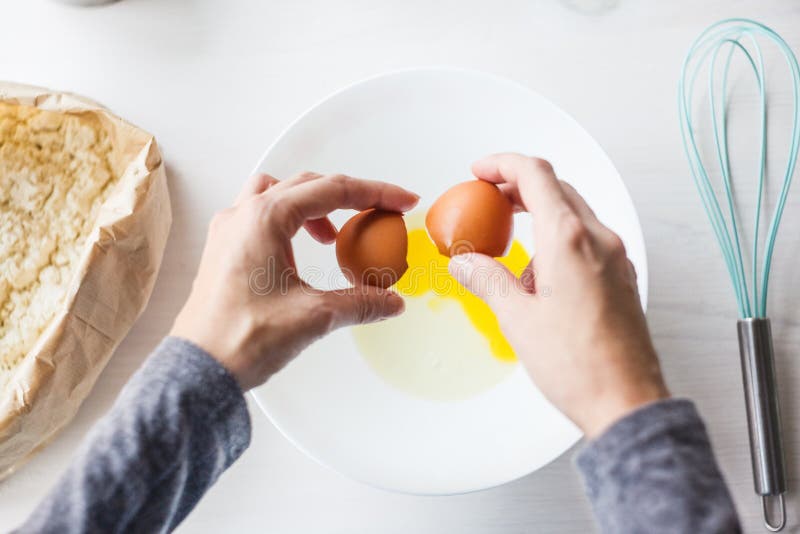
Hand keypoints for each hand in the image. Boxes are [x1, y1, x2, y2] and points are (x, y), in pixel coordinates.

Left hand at [171, 172, 418, 390]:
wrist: (199, 369)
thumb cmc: (245, 336)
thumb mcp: (314, 316)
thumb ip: (360, 302)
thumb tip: (393, 301)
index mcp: (265, 218)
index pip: (333, 190)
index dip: (375, 194)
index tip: (403, 202)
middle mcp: (242, 214)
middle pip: (307, 185)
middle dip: (347, 196)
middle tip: (379, 214)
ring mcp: (228, 230)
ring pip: (277, 193)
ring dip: (312, 206)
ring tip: (332, 237)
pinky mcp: (222, 249)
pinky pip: (259, 215)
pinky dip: (288, 221)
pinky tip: (299, 252)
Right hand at [449, 154, 667, 437]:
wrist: (626, 402)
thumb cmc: (578, 364)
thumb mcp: (517, 318)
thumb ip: (487, 279)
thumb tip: (464, 262)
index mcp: (569, 239)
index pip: (536, 175)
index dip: (503, 165)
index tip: (480, 172)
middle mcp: (599, 240)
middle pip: (557, 189)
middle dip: (519, 188)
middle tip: (489, 202)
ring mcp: (616, 258)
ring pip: (574, 215)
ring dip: (539, 217)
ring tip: (511, 256)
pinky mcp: (621, 278)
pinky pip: (588, 241)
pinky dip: (559, 241)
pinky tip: (540, 277)